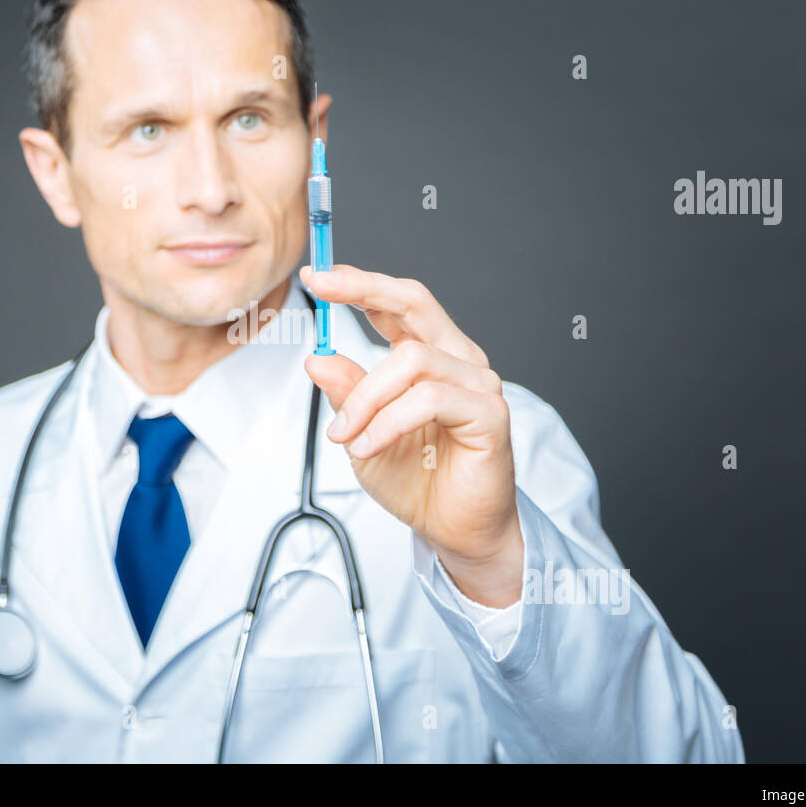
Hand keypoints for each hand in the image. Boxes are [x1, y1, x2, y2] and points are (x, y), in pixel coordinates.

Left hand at [301, 264, 523, 607]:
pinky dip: (387, 422)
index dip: (359, 283)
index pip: (398, 303)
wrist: (453, 530)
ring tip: (345, 434)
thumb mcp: (363, 433)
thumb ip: (347, 394)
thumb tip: (317, 356)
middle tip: (321, 290)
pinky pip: (428, 399)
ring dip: (365, 397)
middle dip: (364, 288)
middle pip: (416, 301)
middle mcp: (458, 360)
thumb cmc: (416, 481)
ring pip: (410, 360)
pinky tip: (367, 445)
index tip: (317, 276)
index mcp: (431, 356)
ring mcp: (478, 384)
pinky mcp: (488, 414)